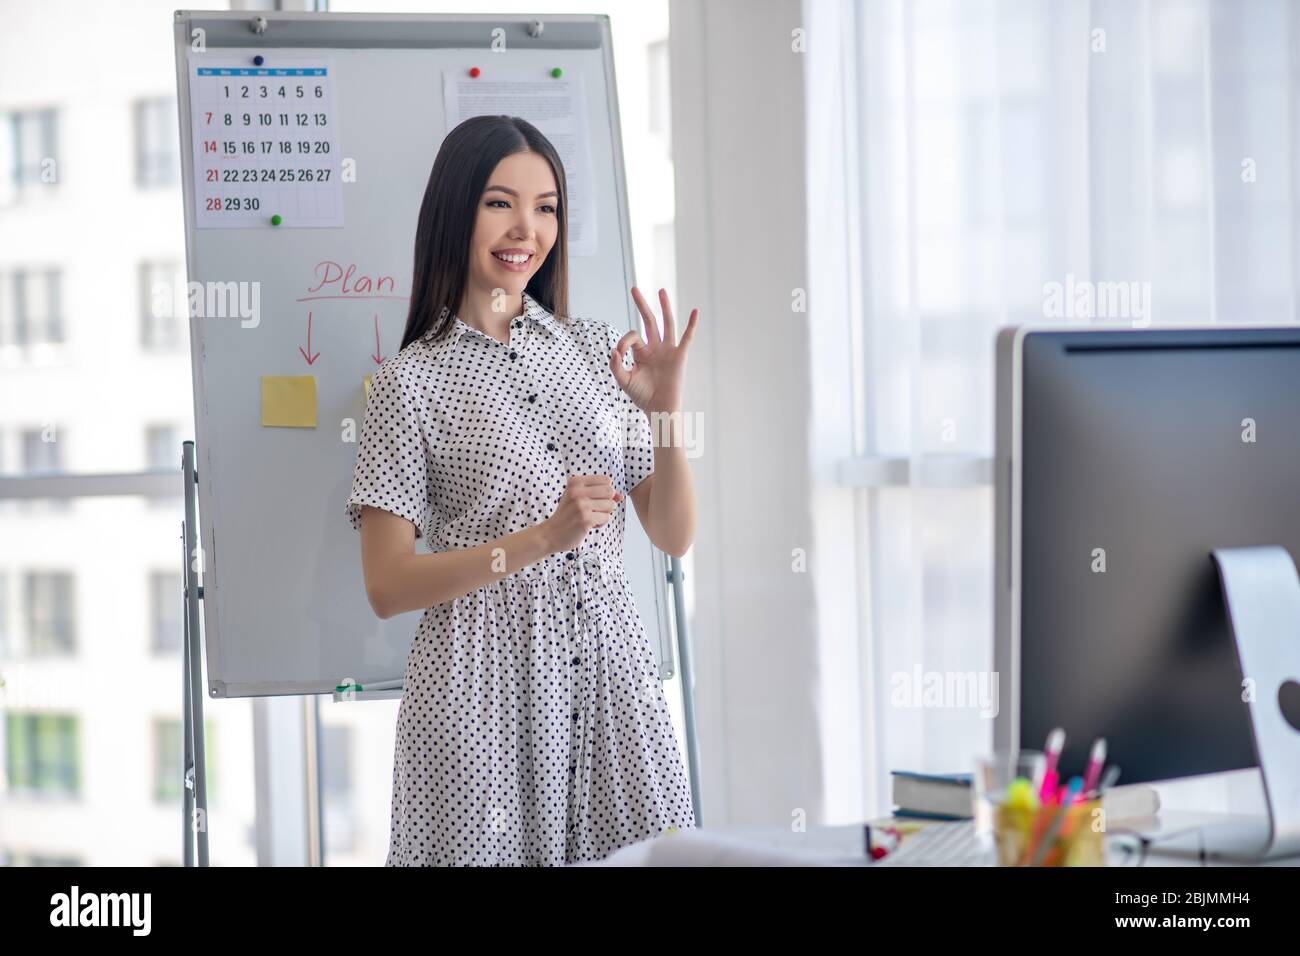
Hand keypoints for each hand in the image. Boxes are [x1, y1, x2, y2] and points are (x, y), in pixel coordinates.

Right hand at [541, 475, 624, 552]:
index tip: (593, 499)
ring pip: (611, 505)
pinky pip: (606, 518)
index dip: (605, 492)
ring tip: (589, 517)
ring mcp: (581, 505)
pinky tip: (588, 524)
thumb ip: (601, 494)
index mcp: (576, 482)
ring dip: (603, 514)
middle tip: (593, 509)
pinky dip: (600, 523)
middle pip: (610, 492)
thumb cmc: (567, 515)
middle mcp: (578, 491)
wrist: (551, 533)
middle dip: (606, 502)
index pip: (606, 480)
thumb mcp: (580, 498)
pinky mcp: (585, 519)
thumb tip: (621, 496)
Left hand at [611, 287, 698, 413]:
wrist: (659, 409)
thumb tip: (614, 350)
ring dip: (664, 307)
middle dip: (641, 304)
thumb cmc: (642, 397)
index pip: (632, 335)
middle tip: (634, 289)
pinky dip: (691, 325)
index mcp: (642, 352)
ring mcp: (668, 350)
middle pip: (649, 320)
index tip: (619, 353)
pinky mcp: (680, 356)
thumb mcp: (624, 380)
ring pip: (667, 324)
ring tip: (661, 290)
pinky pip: (687, 338)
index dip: (624, 340)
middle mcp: (655, 347)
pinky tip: (694, 311)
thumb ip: (616, 366)